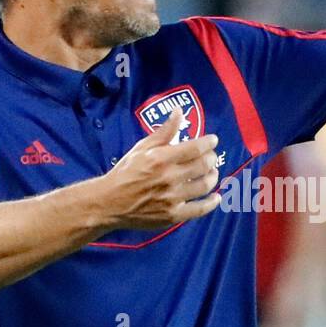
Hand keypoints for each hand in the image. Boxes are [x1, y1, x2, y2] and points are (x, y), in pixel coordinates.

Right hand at [101, 108, 221, 229]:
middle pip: (203, 165)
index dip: (209, 143)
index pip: (196, 148)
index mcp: (161, 158)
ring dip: (213, 177)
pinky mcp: (173, 215)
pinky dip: (211, 202)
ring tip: (211, 173)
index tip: (213, 140)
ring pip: (204, 185)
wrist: (110, 202)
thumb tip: (179, 110)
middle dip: (212, 158)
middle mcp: (169, 177)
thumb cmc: (126, 172)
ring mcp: (172, 198)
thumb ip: (164, 131)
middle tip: (211, 157)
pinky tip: (215, 197)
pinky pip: (199, 209)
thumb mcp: (142, 147)